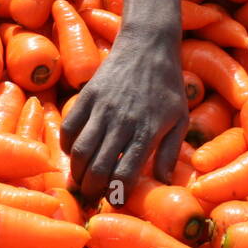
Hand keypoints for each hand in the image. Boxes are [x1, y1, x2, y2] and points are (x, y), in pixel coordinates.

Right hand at [61, 27, 187, 202]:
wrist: (147, 45)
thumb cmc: (167, 85)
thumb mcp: (180, 118)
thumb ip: (170, 152)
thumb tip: (163, 183)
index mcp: (148, 131)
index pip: (126, 174)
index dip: (118, 195)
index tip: (115, 203)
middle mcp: (123, 122)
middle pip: (98, 167)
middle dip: (93, 189)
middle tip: (93, 197)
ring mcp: (102, 108)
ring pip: (80, 151)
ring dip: (77, 172)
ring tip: (81, 181)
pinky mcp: (88, 96)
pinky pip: (70, 127)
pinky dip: (67, 146)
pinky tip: (74, 153)